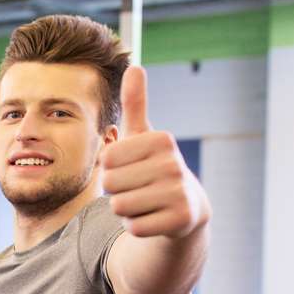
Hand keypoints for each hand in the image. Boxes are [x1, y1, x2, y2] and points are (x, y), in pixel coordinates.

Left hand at [101, 66, 209, 238]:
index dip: (111, 169)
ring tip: (146, 203)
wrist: (186, 209)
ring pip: (119, 206)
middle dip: (117, 191)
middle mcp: (173, 163)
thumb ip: (135, 104)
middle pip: (110, 184)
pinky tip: (154, 218)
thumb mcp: (144, 136)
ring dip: (126, 210)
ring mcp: (179, 193)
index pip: (106, 158)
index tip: (132, 168)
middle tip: (139, 188)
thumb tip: (134, 66)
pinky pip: (133, 227)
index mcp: (161, 139)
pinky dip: (137, 226)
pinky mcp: (179, 221)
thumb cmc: (154, 168)